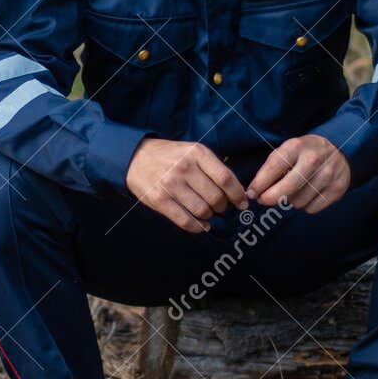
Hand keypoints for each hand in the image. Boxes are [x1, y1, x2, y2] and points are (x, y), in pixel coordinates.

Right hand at [125, 138, 248, 232]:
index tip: (242, 203)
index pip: (226, 178)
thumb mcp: (192, 151)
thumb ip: (212, 168)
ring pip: (202, 211)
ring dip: (209, 217)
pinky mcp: (159, 200)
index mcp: (197, 153)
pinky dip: (198, 227)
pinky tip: (201, 225)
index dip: (237, 194)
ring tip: (207, 213)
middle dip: (222, 207)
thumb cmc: (169, 156)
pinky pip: (185, 221)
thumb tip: (236, 192)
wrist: (135, 157)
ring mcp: (171, 184)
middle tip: (220, 207)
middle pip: (216, 197)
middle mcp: (184, 168)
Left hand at [246, 135, 350, 213]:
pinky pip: (312, 208)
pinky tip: (307, 194)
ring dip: (290, 201)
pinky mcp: (337, 188)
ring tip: (293, 191)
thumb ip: (271, 168)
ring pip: (299, 201)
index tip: (252, 194)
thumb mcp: (288, 150)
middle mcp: (314, 159)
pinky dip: (306, 205)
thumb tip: (254, 192)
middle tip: (264, 200)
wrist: (338, 151)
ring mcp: (328, 174)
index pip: (274, 168)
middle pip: (288, 187)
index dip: (260, 184)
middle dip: (271, 197)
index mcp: (297, 146)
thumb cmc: (304, 153)